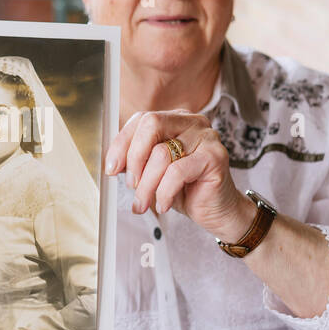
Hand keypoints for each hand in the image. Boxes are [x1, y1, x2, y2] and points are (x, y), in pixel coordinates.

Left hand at [104, 110, 255, 241]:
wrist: (216, 210)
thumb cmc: (186, 189)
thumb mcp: (153, 172)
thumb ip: (136, 161)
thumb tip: (113, 163)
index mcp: (175, 120)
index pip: (141, 119)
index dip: (121, 143)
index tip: (111, 168)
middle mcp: (192, 122)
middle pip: (151, 124)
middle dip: (134, 158)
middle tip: (131, 184)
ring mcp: (206, 137)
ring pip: (161, 154)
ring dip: (146, 184)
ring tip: (144, 203)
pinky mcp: (215, 157)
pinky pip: (177, 172)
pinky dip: (164, 192)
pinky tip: (164, 204)